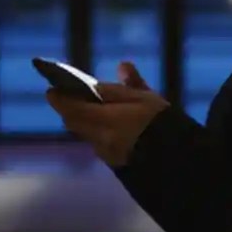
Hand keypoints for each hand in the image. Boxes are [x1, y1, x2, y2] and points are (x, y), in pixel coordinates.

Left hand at [45, 61, 168, 166]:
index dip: (59, 98)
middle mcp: (99, 139)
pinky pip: (99, 144)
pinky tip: (113, 126)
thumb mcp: (149, 100)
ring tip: (96, 109)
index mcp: (105, 121)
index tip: (53, 88)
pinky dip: (98, 132)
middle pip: (74, 122)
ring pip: (86, 133)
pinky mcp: (115, 165)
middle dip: (71, 109)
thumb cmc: (163, 126)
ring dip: (85, 121)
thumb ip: (130, 86)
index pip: (71, 108)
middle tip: (74, 96)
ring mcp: (106, 155)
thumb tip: (123, 66)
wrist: (178, 166)